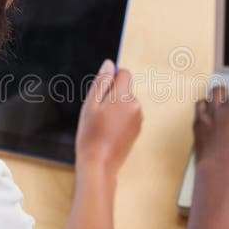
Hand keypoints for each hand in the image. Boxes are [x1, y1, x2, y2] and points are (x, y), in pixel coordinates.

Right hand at [75, 59, 142, 179]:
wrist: (99, 164)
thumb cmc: (91, 136)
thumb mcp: (90, 105)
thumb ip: (101, 82)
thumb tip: (109, 64)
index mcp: (125, 97)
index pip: (124, 74)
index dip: (110, 79)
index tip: (100, 92)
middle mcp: (136, 106)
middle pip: (125, 88)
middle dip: (112, 94)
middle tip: (97, 111)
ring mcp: (138, 119)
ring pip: (126, 102)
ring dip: (115, 107)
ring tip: (102, 123)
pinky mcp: (137, 129)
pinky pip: (128, 115)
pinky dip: (119, 118)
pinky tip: (108, 130)